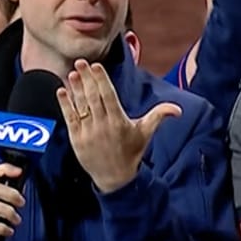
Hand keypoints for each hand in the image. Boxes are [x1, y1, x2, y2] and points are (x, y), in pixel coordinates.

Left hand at [58, 61, 180, 193]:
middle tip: (80, 62)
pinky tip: (61, 91)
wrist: (116, 178)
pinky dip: (65, 105)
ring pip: (80, 106)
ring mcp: (88, 133)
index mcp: (119, 122)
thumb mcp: (146, 133)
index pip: (108, 96)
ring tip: (71, 73)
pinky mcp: (77, 140)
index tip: (96, 66)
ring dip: (75, 88)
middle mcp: (102, 126)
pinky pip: (69, 118)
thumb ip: (159, 116)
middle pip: (93, 97)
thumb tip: (178, 109)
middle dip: (86, 79)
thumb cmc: (131, 152)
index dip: (101, 80)